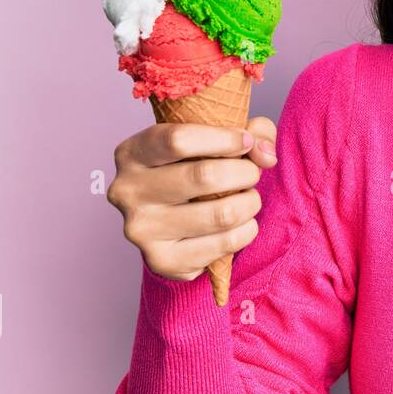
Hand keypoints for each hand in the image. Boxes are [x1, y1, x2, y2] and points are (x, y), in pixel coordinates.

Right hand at [106, 116, 278, 280]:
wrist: (174, 219)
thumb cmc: (197, 167)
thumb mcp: (217, 138)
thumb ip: (252, 132)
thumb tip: (265, 154)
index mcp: (133, 153)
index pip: (178, 140)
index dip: (223, 139)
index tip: (246, 141)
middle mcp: (127, 192)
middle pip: (204, 176)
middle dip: (245, 172)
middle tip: (251, 173)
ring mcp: (142, 230)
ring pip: (221, 214)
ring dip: (249, 202)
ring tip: (247, 198)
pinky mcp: (162, 261)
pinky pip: (225, 244)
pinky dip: (246, 230)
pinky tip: (240, 223)